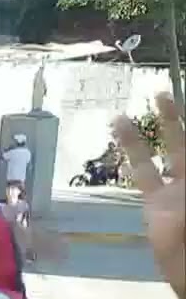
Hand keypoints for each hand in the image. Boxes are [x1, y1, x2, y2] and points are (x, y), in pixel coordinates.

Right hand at [114, 93, 184, 298]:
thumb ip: (179, 177)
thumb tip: (141, 159)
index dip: (185, 123)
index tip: (181, 96)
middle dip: (180, 118)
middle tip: (167, 92)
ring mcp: (179, 190)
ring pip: (172, 148)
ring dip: (163, 123)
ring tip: (156, 96)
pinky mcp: (157, 205)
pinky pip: (143, 172)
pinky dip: (132, 150)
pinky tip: (120, 128)